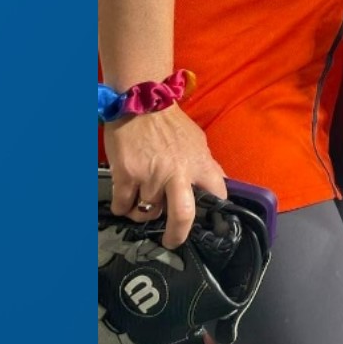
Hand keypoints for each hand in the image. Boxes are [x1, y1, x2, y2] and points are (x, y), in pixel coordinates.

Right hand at [103, 106, 225, 248]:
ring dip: (143, 211)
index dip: (215, 215)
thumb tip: (219, 184)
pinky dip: (123, 207)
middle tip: (172, 241)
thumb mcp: (197, 142)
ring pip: (147, 212)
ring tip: (142, 199)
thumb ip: (206, 165)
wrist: (141, 102)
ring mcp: (151, 176)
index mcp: (200, 165)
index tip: (210, 226)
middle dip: (177, 236)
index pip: (217, 196)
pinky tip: (125, 197)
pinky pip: (124, 206)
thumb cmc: (169, 124)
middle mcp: (177, 173)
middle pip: (182, 217)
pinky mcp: (127, 176)